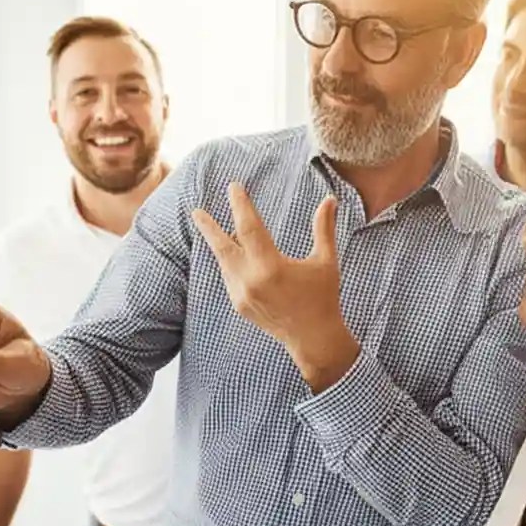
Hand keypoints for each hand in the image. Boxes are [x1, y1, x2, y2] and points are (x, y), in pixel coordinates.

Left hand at [192, 183, 359, 390]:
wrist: (314, 338)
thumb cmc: (323, 297)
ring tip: (210, 229)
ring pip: (224, 263)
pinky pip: (229, 278)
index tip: (234, 188)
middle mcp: (252, 281)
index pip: (249, 227)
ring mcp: (242, 295)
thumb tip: (330, 200)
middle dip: (208, 227)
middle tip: (196, 212)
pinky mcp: (240, 306)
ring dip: (218, 245)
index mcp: (272, 267)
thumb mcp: (325, 261)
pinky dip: (229, 264)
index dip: (240, 205)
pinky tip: (231, 255)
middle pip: (222, 246)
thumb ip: (324, 228)